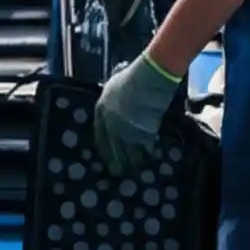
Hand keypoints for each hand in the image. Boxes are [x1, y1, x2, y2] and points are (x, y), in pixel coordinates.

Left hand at [94, 53, 182, 175]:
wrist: (148, 78)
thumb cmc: (132, 77)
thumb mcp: (115, 82)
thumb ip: (112, 90)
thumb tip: (115, 86)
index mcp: (101, 110)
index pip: (99, 133)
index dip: (103, 146)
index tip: (106, 156)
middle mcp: (110, 123)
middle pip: (111, 146)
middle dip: (115, 160)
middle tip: (118, 172)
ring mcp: (126, 129)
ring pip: (127, 151)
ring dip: (131, 162)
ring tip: (135, 171)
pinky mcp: (143, 133)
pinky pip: (144, 147)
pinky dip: (148, 153)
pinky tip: (150, 158)